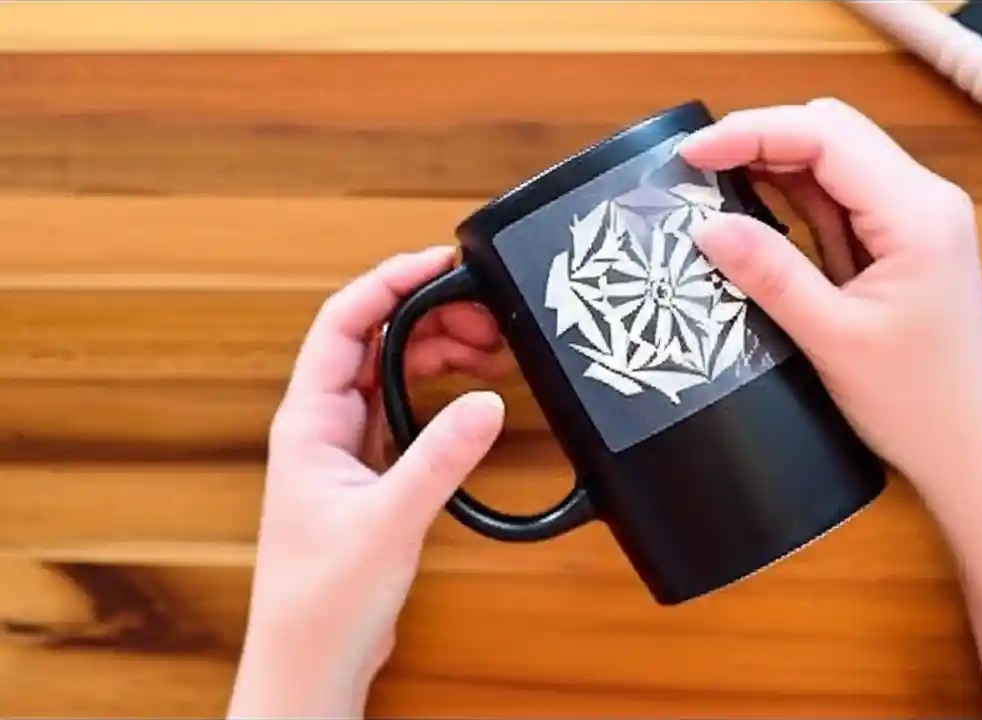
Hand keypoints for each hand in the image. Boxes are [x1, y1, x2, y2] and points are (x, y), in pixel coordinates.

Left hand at [229, 249, 507, 717]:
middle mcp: (322, 426)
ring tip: (488, 348)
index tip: (440, 263)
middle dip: (429, 315)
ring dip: (436, 351)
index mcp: (307, 422)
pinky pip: (404, 409)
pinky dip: (439, 391)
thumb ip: (440, 458)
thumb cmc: (321, 601)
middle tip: (485, 314)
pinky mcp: (369, 474)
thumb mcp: (389, 521)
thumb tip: (487, 403)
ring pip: (392, 372)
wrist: (311, 661)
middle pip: (373, 339)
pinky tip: (471, 394)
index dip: (389, 282)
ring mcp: (345, 448)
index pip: (342, 323)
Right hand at [681, 99, 981, 507]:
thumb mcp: (833, 339)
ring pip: (835, 165)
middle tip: (697, 171)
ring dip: (775, 168)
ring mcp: (918, 222)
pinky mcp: (904, 247)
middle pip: (832, 135)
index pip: (826, 136)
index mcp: (918, 214)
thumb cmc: (919, 406)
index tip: (691, 154)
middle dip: (761, 140)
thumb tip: (707, 225)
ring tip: (712, 189)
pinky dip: (795, 202)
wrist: (972, 455)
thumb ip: (770, 274)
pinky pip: (843, 203)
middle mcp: (925, 202)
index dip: (752, 132)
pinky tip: (754, 216)